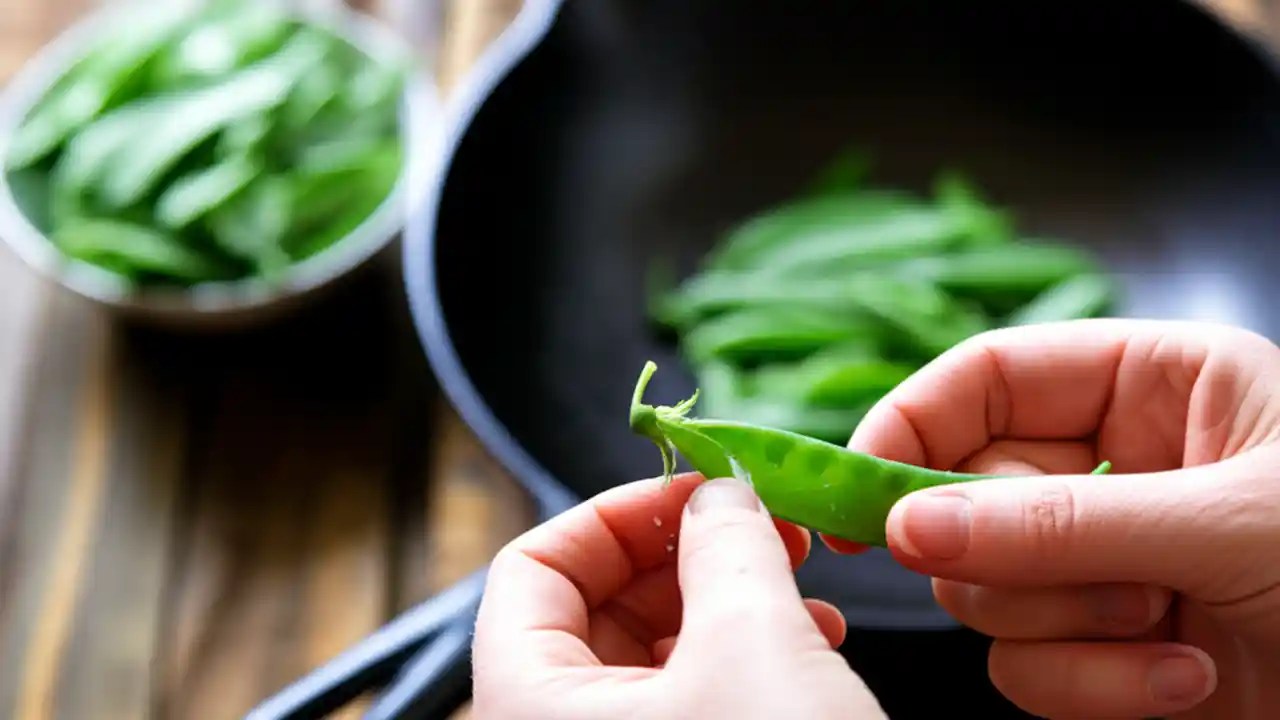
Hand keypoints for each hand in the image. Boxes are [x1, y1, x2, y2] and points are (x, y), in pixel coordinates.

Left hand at [471, 473, 885, 718]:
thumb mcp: (755, 646)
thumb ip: (728, 545)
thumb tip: (720, 494)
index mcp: (527, 704)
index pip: (532, 567)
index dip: (614, 512)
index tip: (694, 486)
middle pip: (595, 606)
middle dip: (685, 552)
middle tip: (760, 521)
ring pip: (653, 654)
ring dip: (727, 599)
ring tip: (802, 582)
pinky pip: (691, 701)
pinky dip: (745, 657)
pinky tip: (813, 639)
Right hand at [822, 318, 1279, 718]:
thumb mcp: (1232, 527)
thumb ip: (1064, 524)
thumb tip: (909, 528)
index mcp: (1155, 385)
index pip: (988, 377)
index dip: (911, 423)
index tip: (857, 490)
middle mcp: (1118, 466)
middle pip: (966, 492)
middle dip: (1012, 553)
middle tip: (1071, 578)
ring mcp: (1107, 560)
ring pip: (987, 589)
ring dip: (1067, 628)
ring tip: (1172, 630)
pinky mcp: (1110, 646)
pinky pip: (1030, 667)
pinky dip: (1095, 687)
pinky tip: (1190, 681)